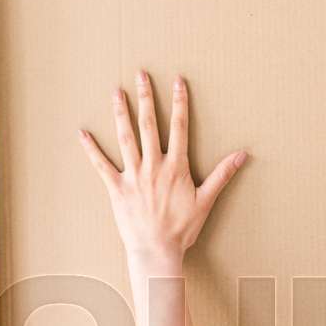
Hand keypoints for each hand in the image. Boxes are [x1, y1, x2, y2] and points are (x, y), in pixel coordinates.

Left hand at [78, 71, 247, 267]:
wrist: (157, 250)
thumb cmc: (182, 229)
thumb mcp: (206, 200)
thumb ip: (223, 174)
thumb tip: (243, 155)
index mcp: (176, 166)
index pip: (180, 127)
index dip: (179, 102)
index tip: (177, 81)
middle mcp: (153, 166)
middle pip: (149, 125)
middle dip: (146, 98)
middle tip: (141, 75)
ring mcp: (133, 176)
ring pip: (126, 138)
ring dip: (121, 113)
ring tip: (116, 92)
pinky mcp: (116, 188)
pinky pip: (101, 165)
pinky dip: (91, 149)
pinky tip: (83, 133)